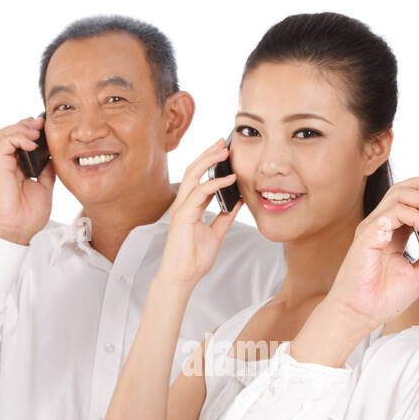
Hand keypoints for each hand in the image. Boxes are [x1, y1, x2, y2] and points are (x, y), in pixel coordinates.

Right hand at [0, 116, 54, 244]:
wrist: (16, 231)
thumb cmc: (26, 217)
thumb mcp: (44, 188)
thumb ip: (47, 172)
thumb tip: (54, 158)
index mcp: (15, 169)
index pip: (18, 141)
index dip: (30, 132)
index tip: (46, 129)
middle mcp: (5, 165)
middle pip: (8, 133)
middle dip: (25, 124)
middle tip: (41, 123)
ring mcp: (0, 165)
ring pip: (2, 134)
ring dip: (20, 128)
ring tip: (36, 131)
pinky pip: (3, 143)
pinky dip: (18, 137)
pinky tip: (32, 143)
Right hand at [157, 138, 243, 285]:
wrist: (183, 277)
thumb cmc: (194, 258)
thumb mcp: (216, 233)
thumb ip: (224, 216)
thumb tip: (237, 201)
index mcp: (189, 206)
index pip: (199, 177)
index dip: (210, 163)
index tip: (225, 152)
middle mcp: (182, 204)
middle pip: (193, 170)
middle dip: (208, 154)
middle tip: (223, 142)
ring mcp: (181, 208)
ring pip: (193, 175)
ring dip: (209, 161)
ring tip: (225, 151)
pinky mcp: (183, 216)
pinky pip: (199, 193)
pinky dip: (214, 183)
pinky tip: (229, 179)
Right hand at [324, 177, 418, 327]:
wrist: (361, 315)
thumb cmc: (383, 298)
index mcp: (392, 233)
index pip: (408, 199)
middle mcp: (381, 226)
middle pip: (402, 189)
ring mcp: (373, 228)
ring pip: (398, 194)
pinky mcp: (368, 234)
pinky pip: (394, 212)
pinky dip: (416, 217)